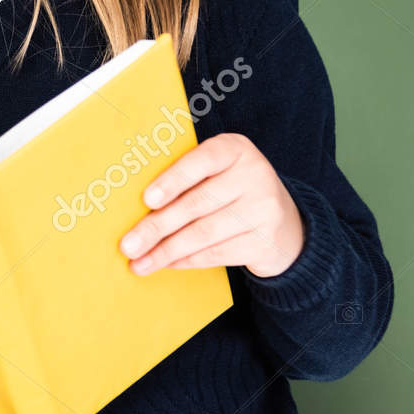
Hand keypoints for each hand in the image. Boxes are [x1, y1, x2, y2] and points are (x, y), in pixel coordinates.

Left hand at [121, 132, 304, 277]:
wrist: (286, 224)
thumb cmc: (232, 191)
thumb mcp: (217, 172)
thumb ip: (186, 178)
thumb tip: (135, 207)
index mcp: (235, 149)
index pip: (202, 160)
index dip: (173, 180)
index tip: (147, 200)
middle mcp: (254, 175)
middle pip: (196, 203)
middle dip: (156, 227)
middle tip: (127, 245)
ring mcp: (264, 210)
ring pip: (203, 233)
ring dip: (166, 251)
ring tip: (139, 262)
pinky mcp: (265, 241)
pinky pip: (217, 253)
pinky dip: (186, 261)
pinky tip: (166, 264)